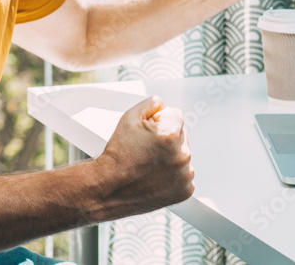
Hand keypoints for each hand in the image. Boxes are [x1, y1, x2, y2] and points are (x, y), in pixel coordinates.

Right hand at [95, 96, 194, 216]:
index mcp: (171, 135)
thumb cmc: (118, 156)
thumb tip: (161, 105)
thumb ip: (151, 104)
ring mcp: (185, 175)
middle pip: (181, 135)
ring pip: (182, 154)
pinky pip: (184, 174)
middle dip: (167, 139)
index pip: (176, 115)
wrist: (109, 188)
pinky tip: (156, 176)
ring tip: (149, 164)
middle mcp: (182, 155)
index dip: (159, 121)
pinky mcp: (184, 190)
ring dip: (171, 156)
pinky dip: (173, 175)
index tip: (148, 133)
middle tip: (146, 149)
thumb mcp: (129, 118)